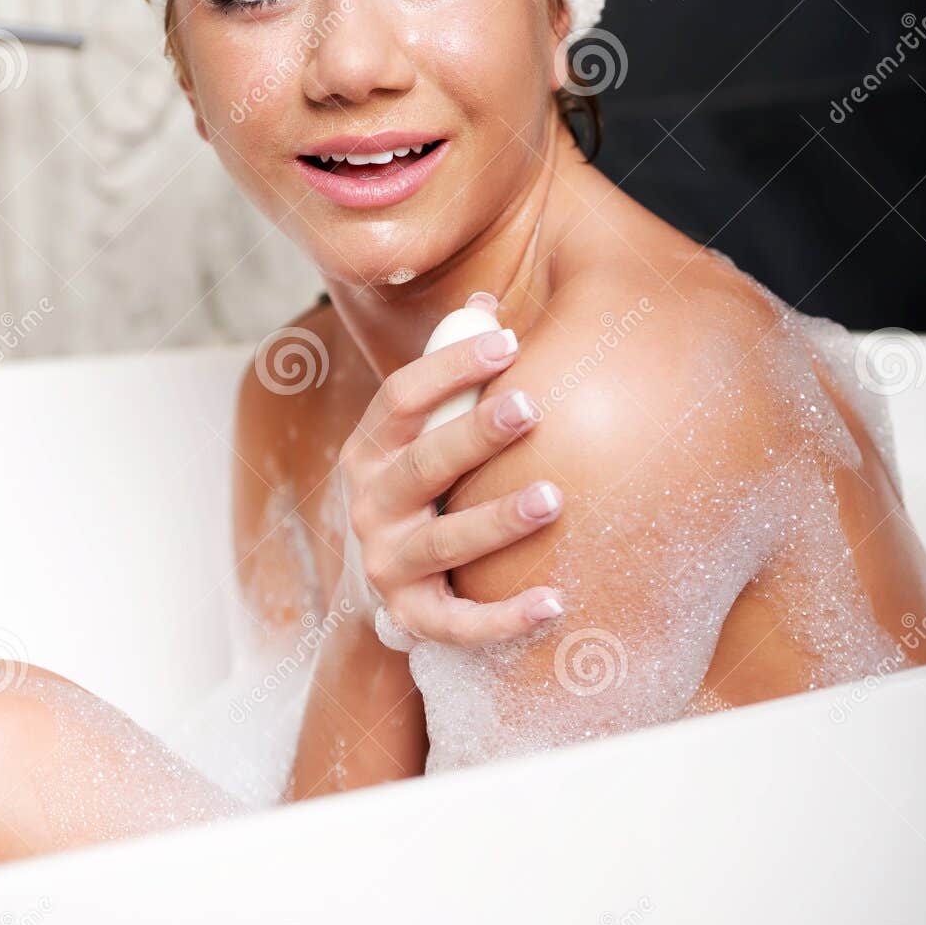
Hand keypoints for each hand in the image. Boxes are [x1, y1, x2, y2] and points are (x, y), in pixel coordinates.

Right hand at [336, 297, 565, 646]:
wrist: (375, 590)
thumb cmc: (415, 486)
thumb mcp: (415, 432)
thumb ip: (447, 373)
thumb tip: (483, 302)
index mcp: (372, 447)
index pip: (401, 397)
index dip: (451, 367)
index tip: (508, 341)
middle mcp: (371, 503)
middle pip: (424, 464)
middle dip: (476, 434)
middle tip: (530, 406)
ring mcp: (387, 562)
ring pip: (443, 542)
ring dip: (497, 520)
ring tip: (553, 497)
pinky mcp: (411, 616)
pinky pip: (458, 622)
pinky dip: (503, 617)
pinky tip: (554, 601)